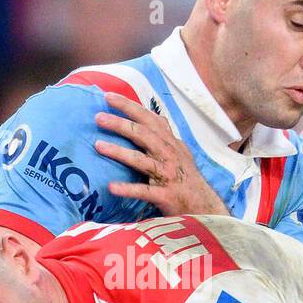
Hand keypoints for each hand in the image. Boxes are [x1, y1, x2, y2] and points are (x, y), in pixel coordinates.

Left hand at [95, 91, 228, 215]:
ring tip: (98, 145)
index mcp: (169, 143)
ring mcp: (167, 175)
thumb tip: (155, 117)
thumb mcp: (180, 152)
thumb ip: (166, 136)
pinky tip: (111, 187)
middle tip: (98, 117)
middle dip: (121, 124)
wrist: (204, 206)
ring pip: (141, 160)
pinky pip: (144, 191)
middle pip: (143, 134)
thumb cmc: (186, 179)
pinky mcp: (165, 195)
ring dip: (119, 152)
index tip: (108, 96)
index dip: (129, 106)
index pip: (149, 119)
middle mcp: (169, 155)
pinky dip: (128, 189)